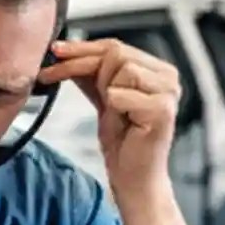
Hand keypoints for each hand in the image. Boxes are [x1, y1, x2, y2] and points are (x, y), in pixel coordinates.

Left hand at [37, 38, 180, 200]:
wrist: (133, 178)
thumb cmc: (123, 141)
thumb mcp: (103, 99)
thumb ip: (92, 74)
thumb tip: (64, 51)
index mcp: (157, 69)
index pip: (115, 46)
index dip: (82, 48)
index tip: (56, 51)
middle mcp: (168, 77)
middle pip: (116, 53)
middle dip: (91, 71)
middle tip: (92, 96)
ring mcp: (168, 92)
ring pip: (122, 69)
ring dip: (107, 91)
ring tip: (115, 112)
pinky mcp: (162, 110)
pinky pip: (121, 94)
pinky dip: (114, 107)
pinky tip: (125, 121)